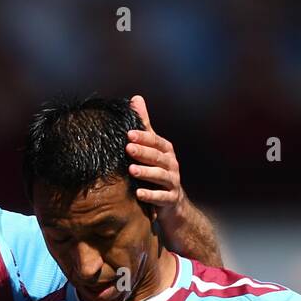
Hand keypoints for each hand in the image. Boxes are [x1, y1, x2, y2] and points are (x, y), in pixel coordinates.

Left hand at [127, 95, 187, 219]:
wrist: (173, 203)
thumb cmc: (157, 171)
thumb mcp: (152, 148)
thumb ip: (144, 126)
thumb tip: (136, 98)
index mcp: (166, 150)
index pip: (155, 141)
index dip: (143, 137)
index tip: (128, 133)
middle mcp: (171, 164)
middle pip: (157, 157)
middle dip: (143, 152)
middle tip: (128, 148)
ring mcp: (172, 182)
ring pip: (160, 176)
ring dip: (146, 173)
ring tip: (131, 170)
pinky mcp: (171, 199)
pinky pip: (161, 197)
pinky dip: (151, 196)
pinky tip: (138, 194)